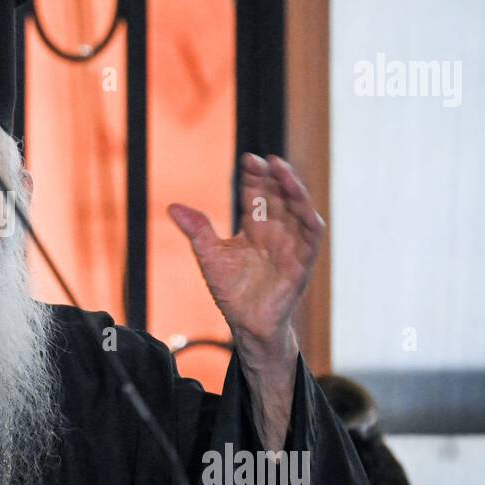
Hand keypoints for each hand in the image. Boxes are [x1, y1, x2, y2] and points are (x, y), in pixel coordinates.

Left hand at [167, 153, 323, 360]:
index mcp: (256, 226)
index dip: (254, 177)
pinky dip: (310, 223)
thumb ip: (198, 230)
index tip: (247, 160)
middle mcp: (276, 231)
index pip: (257, 194)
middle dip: (273, 178)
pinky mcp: (302, 264)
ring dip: (294, 191)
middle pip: (279, 196)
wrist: (246, 324)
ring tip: (285, 174)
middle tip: (264, 161)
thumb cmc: (232, 291)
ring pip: (298, 211)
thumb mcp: (210, 255)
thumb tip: (172, 206)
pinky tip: (305, 209)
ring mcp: (291, 246)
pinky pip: (312, 240)